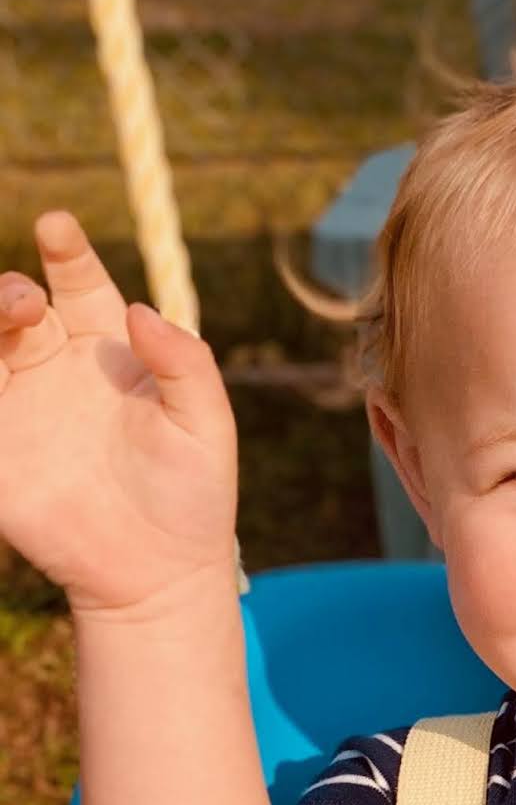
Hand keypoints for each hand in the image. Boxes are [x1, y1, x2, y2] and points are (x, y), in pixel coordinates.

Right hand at [0, 212, 237, 616]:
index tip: (58, 228)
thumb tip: (142, 311)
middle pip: (17, 307)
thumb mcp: (207, 427)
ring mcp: (22, 407)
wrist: (158, 576)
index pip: (80, 285)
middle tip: (22, 302)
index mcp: (112, 353)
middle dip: (9, 291)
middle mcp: (60, 370)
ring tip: (5, 322)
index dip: (67, 253)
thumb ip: (186, 364)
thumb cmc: (194, 499)